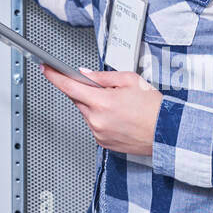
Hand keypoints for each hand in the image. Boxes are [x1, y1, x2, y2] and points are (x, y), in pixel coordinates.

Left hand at [41, 65, 163, 156]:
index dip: (54, 76)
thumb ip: (102, 76)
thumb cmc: (153, 107)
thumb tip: (84, 74)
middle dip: (84, 91)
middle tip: (104, 89)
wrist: (167, 132)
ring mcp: (99, 133)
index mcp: (102, 102)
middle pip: (77, 99)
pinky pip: (93, 125)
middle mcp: (97, 120)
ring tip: (117, 105)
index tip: (46, 68)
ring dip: (94, 105)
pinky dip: (99, 118)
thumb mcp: (129, 80)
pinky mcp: (103, 143)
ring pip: (85, 113)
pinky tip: (117, 116)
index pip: (69, 86)